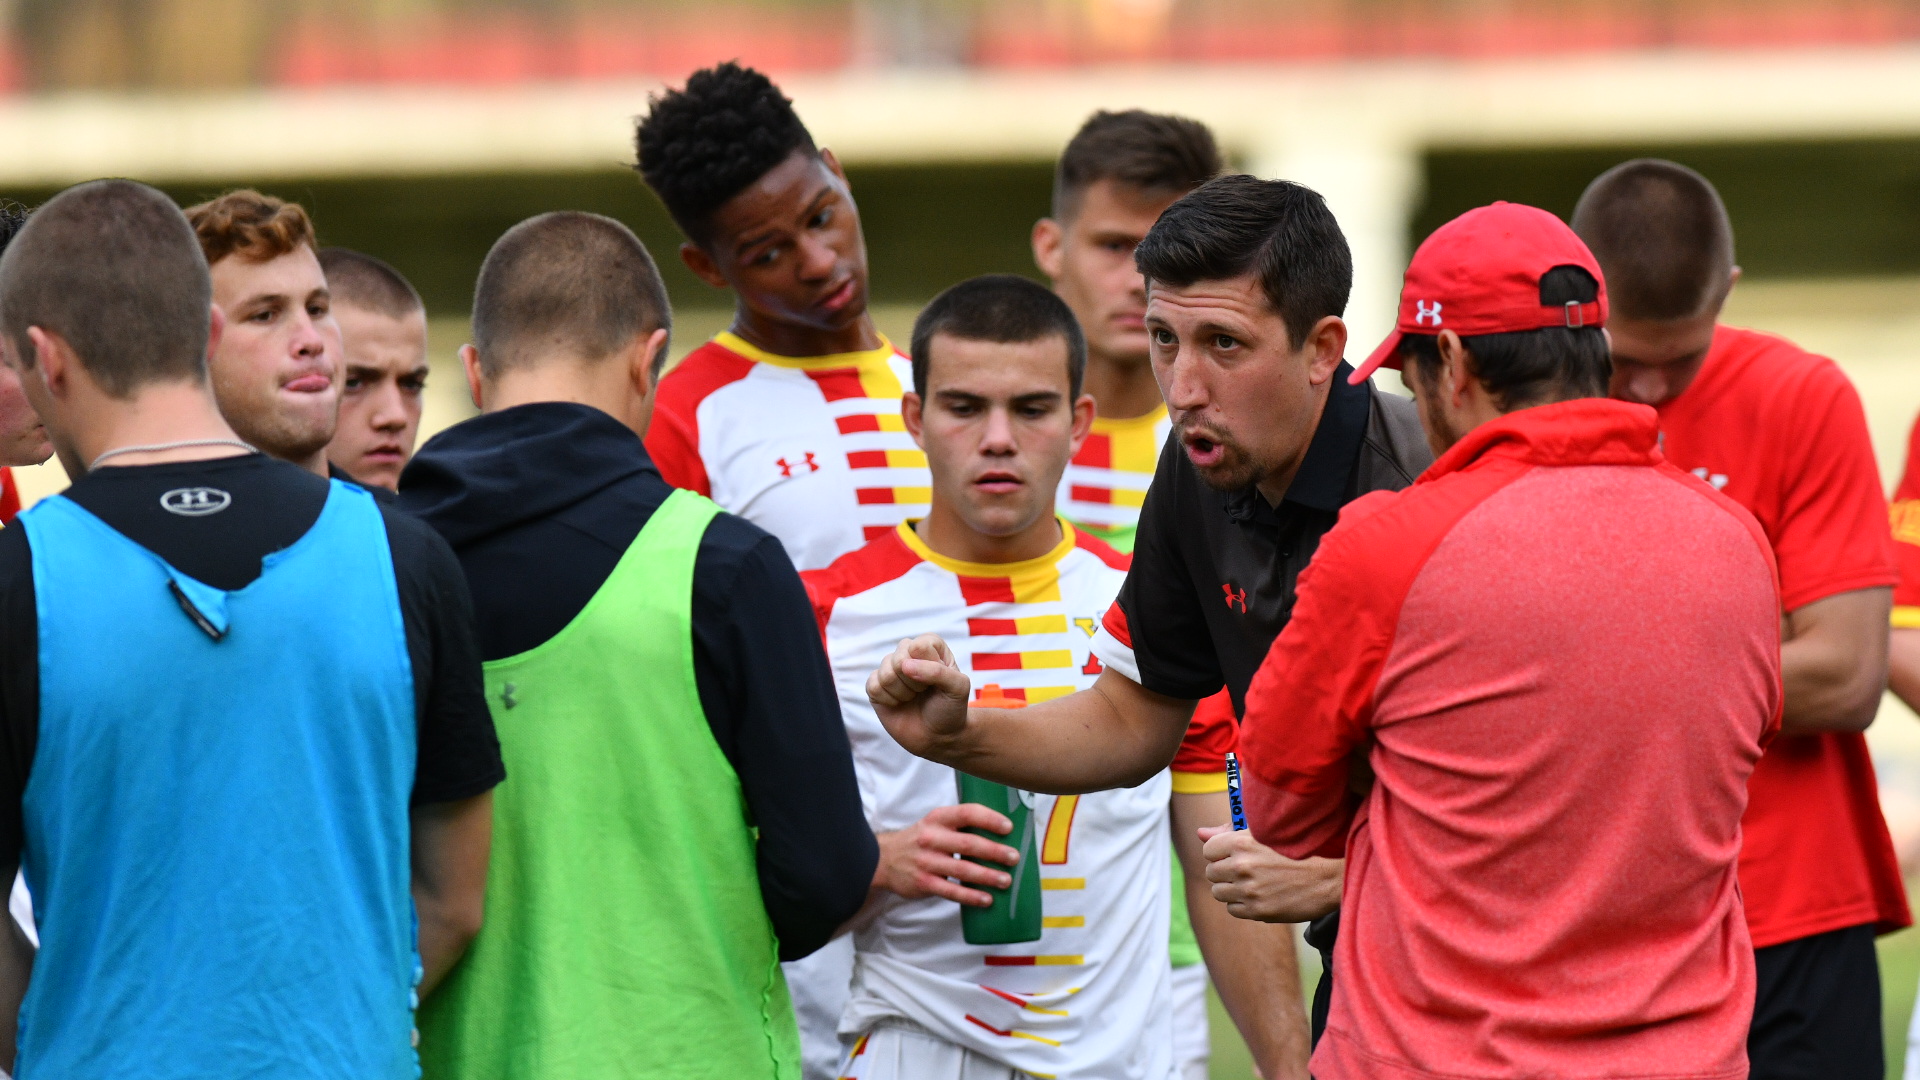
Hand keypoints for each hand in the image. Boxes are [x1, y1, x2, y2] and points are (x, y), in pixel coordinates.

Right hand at [867, 634, 972, 756]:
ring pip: (885, 673)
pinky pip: (873, 686)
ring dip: (902, 693)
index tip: (938, 681)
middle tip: (923, 692)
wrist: (938, 737)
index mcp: (930, 646)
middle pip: (899, 658)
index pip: (919, 646)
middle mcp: (908, 653)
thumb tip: (904, 665)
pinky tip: (898, 703)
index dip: (928, 668)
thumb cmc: (950, 708)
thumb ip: (937, 671)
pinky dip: (888, 700)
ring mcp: (890, 669)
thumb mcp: (958, 688)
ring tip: (912, 698)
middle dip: (914, 683)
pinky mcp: (876, 685)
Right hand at [874, 804, 1018, 906]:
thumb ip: (960, 825)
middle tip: (1014, 858)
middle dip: (994, 851)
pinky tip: (987, 899)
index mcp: (938, 818)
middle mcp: (932, 838)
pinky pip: (952, 892)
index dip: (989, 819)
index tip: (1009, 827)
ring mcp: (927, 862)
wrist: (884, 859)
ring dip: (988, 876)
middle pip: (968, 844)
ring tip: (1006, 881)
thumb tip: (1000, 833)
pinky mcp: (924, 883)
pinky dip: (971, 896)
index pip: (967, 813)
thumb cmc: (921, 840)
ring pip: (963, 870)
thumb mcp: (935, 823)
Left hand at [1199, 825, 1343, 922]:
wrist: (1329, 877)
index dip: (1219, 852)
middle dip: (1223, 871)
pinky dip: (1242, 904)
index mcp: (1241, 842)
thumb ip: (1229, 832)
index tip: (1232, 854)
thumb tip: (1200, 833)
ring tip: (1251, 883)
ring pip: (1219, 892)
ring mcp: (1249, 891)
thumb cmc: (1298, 849)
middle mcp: (1242, 866)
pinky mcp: (1258, 911)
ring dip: (1231, 889)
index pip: (1208, 849)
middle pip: (1211, 872)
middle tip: (1243, 870)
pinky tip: (1259, 895)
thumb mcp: (1266, 832)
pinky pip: (1233, 909)